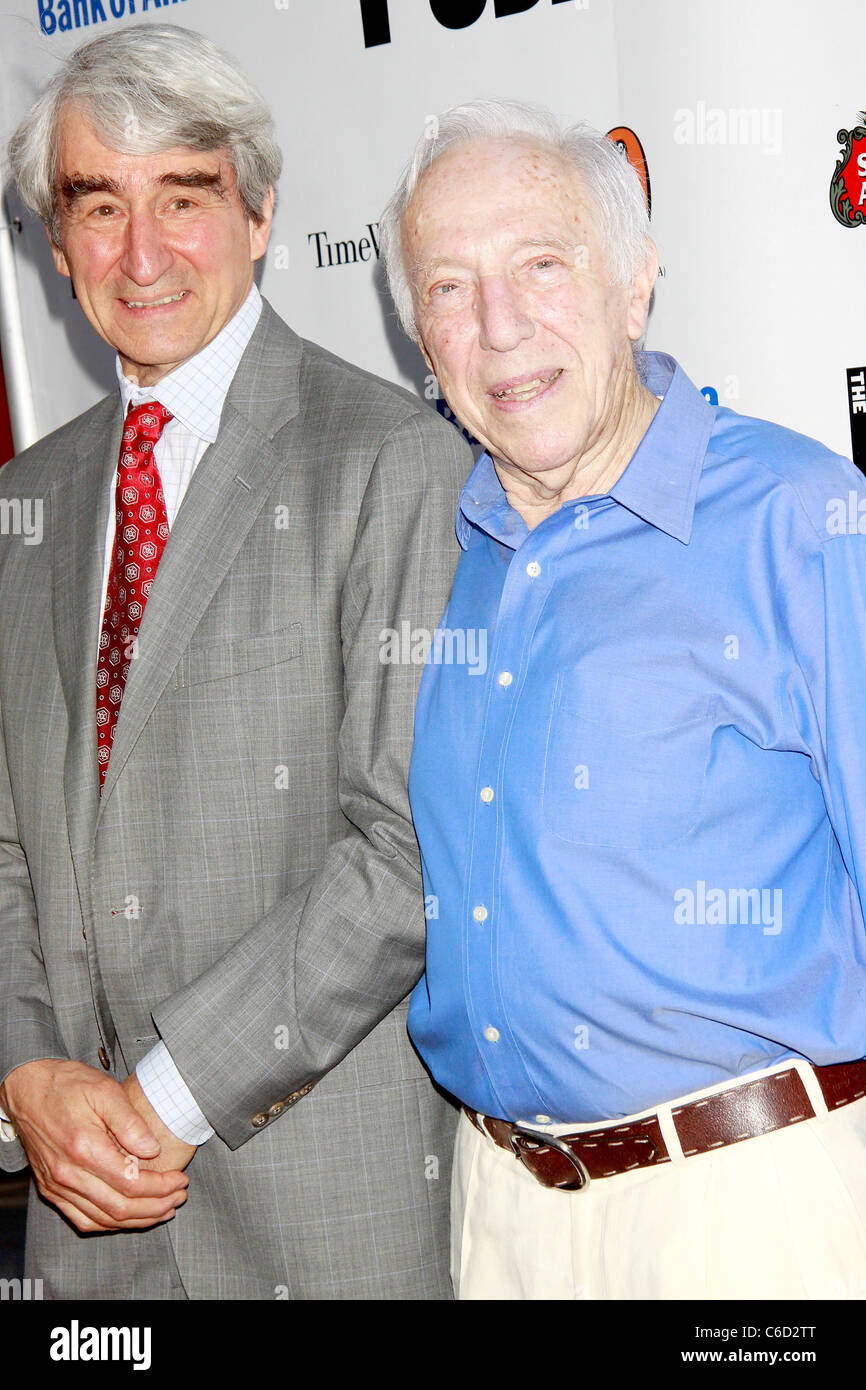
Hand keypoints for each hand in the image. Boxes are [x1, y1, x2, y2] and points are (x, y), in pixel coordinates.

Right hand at [0, 1059, 188, 1233]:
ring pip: (103, 1219)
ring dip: (137, 1219)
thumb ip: (130, 1122)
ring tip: (162, 1209)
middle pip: (120, 1208)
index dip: (161, 1187)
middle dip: (156, 1207)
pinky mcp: (51, 1189)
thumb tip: (152, 1149)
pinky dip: (110, 1223)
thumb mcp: (104, 1089)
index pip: (132, 1183)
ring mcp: (57, 1185)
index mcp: (84, 1148)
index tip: (180, 1180)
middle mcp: (68, 1174)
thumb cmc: (66, 1085)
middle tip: (178, 1197)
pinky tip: (128, 1216)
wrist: (27, 1089)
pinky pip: (83, 1219)